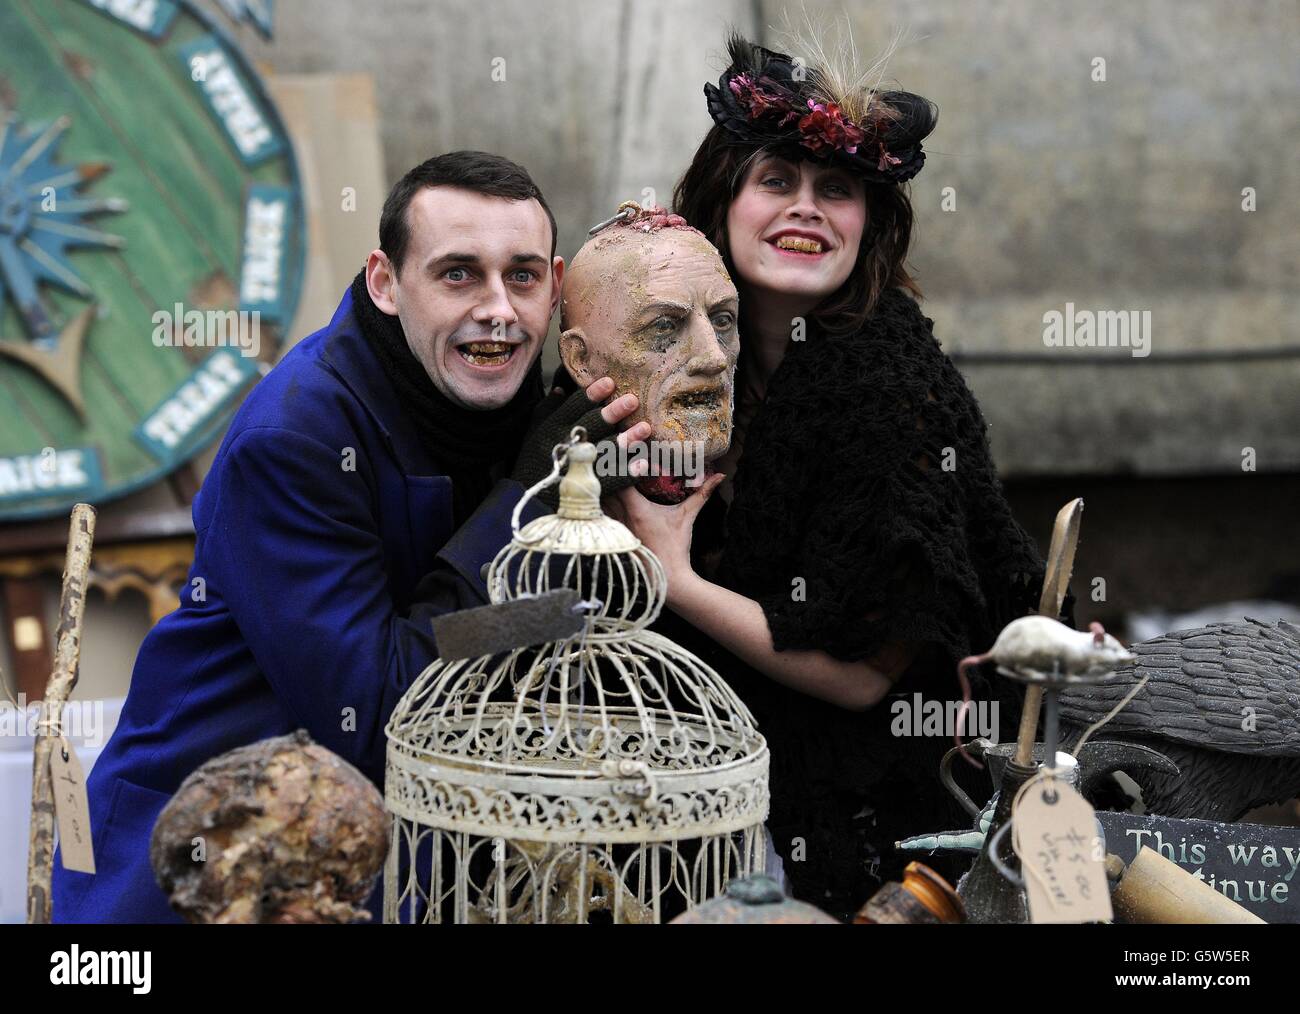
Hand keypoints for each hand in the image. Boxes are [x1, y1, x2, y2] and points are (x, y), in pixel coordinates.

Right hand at [512, 377, 650, 506]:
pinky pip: (608, 480)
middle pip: (590, 425)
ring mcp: (574, 468)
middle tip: (633, 400)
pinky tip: (643, 464)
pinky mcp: (584, 489)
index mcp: (551, 428)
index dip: (592, 395)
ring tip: (645, 429)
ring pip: (602, 451)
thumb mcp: (533, 431)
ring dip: (625, 440)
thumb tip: (562, 388)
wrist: (528, 499)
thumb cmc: (533, 461)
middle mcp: (563, 445)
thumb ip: (547, 410)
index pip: (573, 407)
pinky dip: (626, 473)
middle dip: (612, 412)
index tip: (609, 382)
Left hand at [606, 473, 724, 600]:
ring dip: (603, 488)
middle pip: (605, 487)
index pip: (620, 479)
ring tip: (610, 475)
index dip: (621, 465)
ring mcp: (616, 526)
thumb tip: (720, 476)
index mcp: (637, 508)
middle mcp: (622, 515)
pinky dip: (602, 504)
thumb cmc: (676, 547)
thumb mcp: (688, 516)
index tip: (628, 457)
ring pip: (600, 500)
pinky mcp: (615, 534)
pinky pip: (601, 514)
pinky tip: (608, 497)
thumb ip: (702, 494)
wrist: (667, 576)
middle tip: (617, 461)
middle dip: (610, 473)